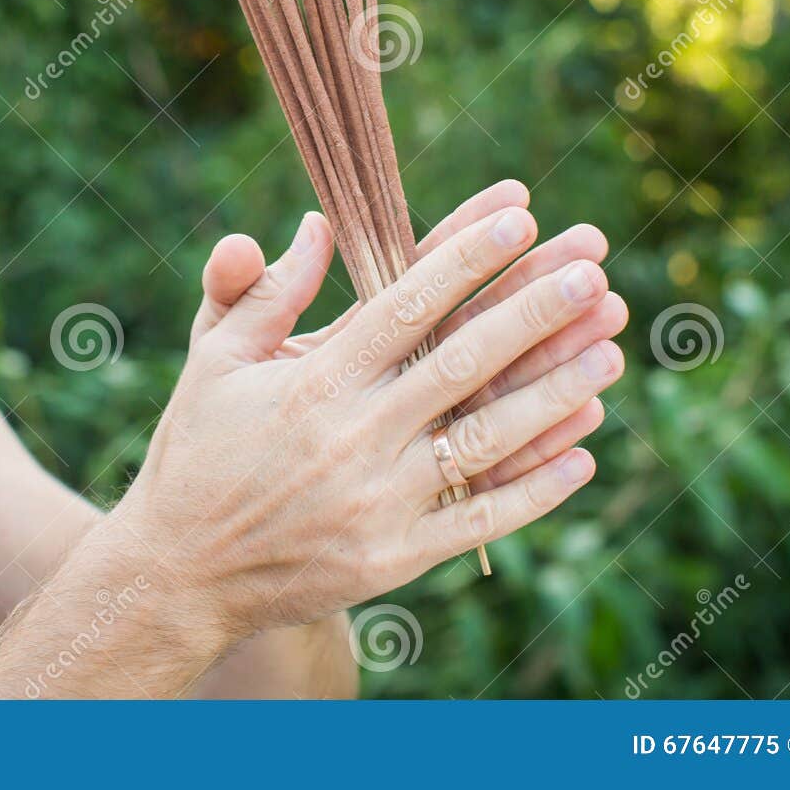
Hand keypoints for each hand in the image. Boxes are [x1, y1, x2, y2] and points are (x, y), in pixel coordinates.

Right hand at [112, 181, 626, 640]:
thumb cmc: (195, 452)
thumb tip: (313, 225)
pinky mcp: (395, 560)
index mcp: (311, 383)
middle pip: (461, 364)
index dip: (467, 256)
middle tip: (592, 269)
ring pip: (486, 440)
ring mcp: (379, 504)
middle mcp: (352, 439)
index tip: (521, 214)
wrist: (178, 575)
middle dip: (533, 312)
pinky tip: (584, 451)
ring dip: (555, 393)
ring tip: (611, 348)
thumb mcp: (213, 361)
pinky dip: (536, 489)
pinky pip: (480, 521)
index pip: (404, 305)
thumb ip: (261, 291)